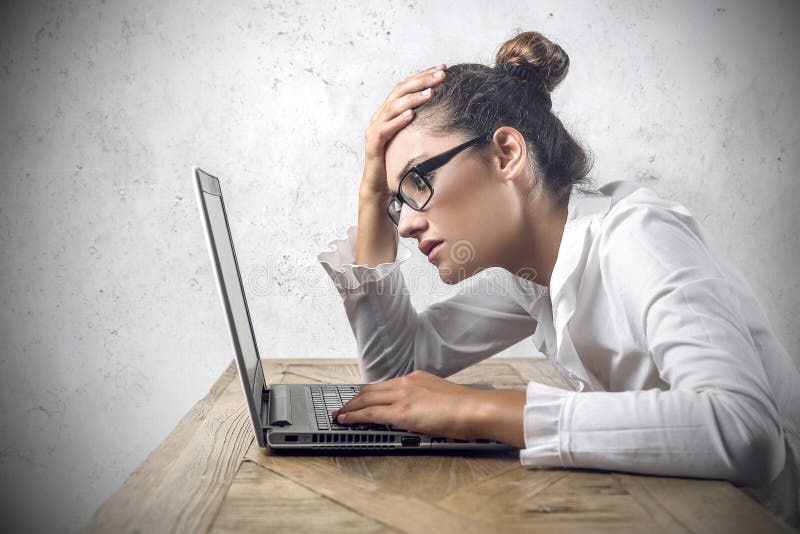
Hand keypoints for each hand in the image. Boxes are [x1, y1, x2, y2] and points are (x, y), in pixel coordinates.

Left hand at [331, 370, 526, 446]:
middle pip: (371, 389)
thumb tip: (423, 413)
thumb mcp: (443, 398)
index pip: (386, 385)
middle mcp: (407, 382)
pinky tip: (345, 420)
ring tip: (340, 415)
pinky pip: (371, 413)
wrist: (476, 408)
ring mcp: (403, 395)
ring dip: (350, 407)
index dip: (370, 393)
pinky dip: (355, 416)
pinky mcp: (401, 412)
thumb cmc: (467, 408)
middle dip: (355, 399)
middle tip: (344, 407)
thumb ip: (428, 402)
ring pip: (366, 398)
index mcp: (417, 378)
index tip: (362, 398)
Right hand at [359, 65, 446, 199]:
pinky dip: (398, 120)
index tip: (443, 68)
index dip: (423, 75)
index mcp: (389, 111)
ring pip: (392, 107)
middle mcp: (380, 115)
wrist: (378, 183)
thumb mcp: (412, 137)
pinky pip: (385, 129)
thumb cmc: (396, 160)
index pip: (406, 86)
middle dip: (422, 80)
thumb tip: (446, 111)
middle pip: (400, 90)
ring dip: (412, 98)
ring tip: (430, 92)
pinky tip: (411, 115)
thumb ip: (422, 122)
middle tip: (442, 74)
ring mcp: (375, 128)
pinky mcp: (373, 144)